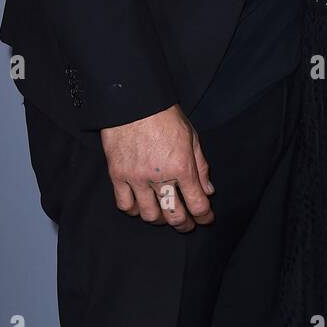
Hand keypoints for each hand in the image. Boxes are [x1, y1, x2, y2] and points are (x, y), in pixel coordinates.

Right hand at [100, 104, 214, 229]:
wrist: (134, 101)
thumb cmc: (164, 115)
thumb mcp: (191, 136)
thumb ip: (200, 166)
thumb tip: (208, 191)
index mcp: (182, 166)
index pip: (197, 204)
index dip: (204, 216)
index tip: (206, 218)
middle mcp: (160, 176)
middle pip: (174, 215)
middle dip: (184, 224)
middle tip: (187, 224)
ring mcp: (136, 178)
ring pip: (149, 215)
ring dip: (159, 219)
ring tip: (164, 215)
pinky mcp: (118, 175)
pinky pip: (125, 204)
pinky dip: (134, 210)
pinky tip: (141, 206)